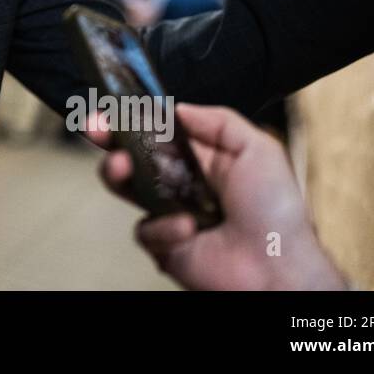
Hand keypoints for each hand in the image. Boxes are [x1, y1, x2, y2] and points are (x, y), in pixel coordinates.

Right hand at [89, 103, 346, 289]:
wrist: (278, 268)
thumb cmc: (276, 210)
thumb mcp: (257, 149)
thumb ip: (217, 121)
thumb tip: (175, 108)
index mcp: (202, 157)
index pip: (159, 130)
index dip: (134, 117)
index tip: (113, 105)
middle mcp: (181, 182)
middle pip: (133, 154)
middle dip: (109, 139)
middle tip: (96, 128)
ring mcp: (169, 213)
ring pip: (127, 187)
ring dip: (116, 172)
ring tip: (121, 166)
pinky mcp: (163, 244)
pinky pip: (144, 229)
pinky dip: (162, 227)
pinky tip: (188, 229)